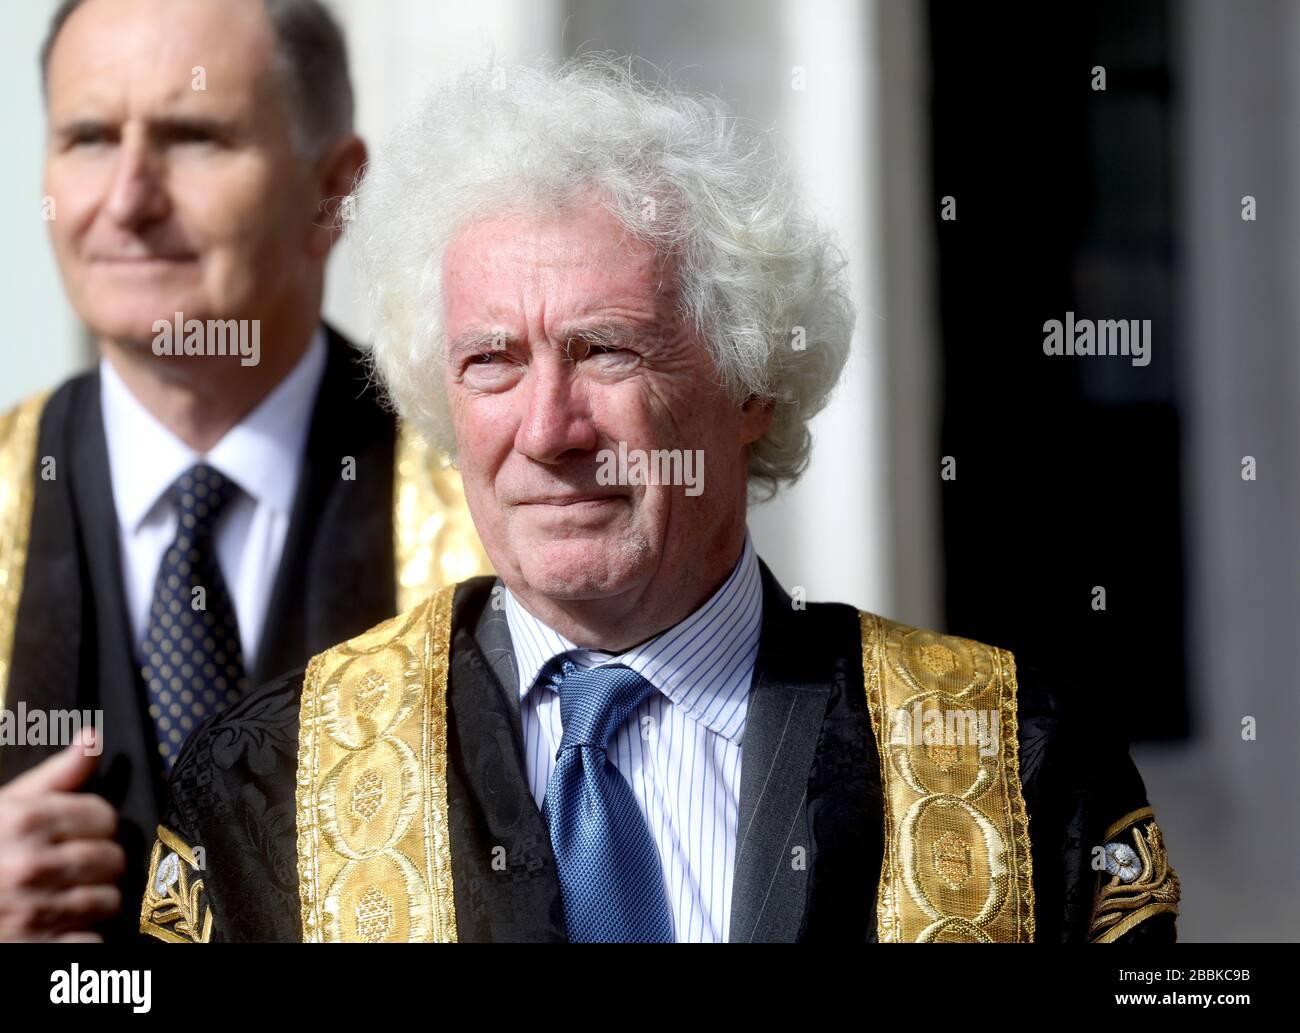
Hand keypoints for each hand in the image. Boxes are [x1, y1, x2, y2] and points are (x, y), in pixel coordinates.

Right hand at [0, 729, 124, 940]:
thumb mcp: (0, 809)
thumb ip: (53, 777)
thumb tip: (92, 739)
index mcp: (24, 823)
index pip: (105, 817)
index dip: (95, 824)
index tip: (79, 833)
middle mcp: (31, 866)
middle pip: (112, 859)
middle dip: (99, 864)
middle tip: (71, 868)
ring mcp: (33, 913)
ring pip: (108, 901)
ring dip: (93, 901)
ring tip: (62, 897)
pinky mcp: (36, 952)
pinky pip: (92, 943)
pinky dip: (82, 938)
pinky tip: (58, 929)